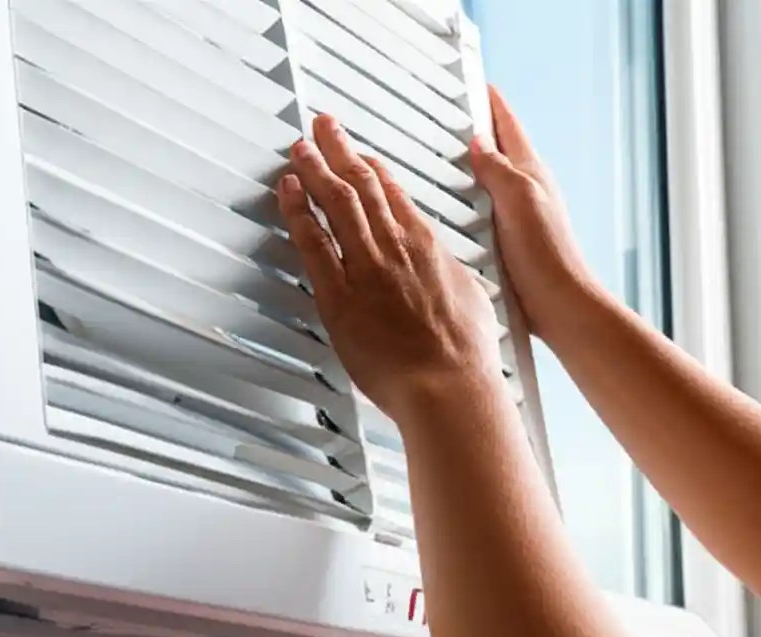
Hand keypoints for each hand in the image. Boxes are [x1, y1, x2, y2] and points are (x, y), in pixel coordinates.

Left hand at [277, 115, 505, 419]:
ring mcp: (365, 269)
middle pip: (361, 183)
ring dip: (315, 168)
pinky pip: (313, 243)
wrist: (450, 385)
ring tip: (300, 147)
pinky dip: (298, 211)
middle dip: (339, 149)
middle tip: (323, 127)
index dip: (372, 167)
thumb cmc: (465, 354)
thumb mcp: (472, 296)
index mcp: (426, 245)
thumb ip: (450, 274)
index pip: (393, 192)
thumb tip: (447, 269)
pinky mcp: (339, 297)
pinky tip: (288, 191)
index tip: (360, 154)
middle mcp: (395, 247)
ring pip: (336, 201)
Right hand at [468, 88, 596, 340]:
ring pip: (489, 178)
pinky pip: (484, 207)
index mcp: (529, 173)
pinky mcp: (509, 240)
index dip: (490, 102)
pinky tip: (452, 207)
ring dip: (469, 165)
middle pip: (498, 148)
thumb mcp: (518, 200)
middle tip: (448, 116)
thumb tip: (478, 142)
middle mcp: (525, 190)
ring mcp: (518, 215)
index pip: (508, 124)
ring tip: (442, 156)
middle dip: (476, 129)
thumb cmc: (546, 254)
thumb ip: (497, 168)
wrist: (559, 305)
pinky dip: (468, 197)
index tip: (473, 83)